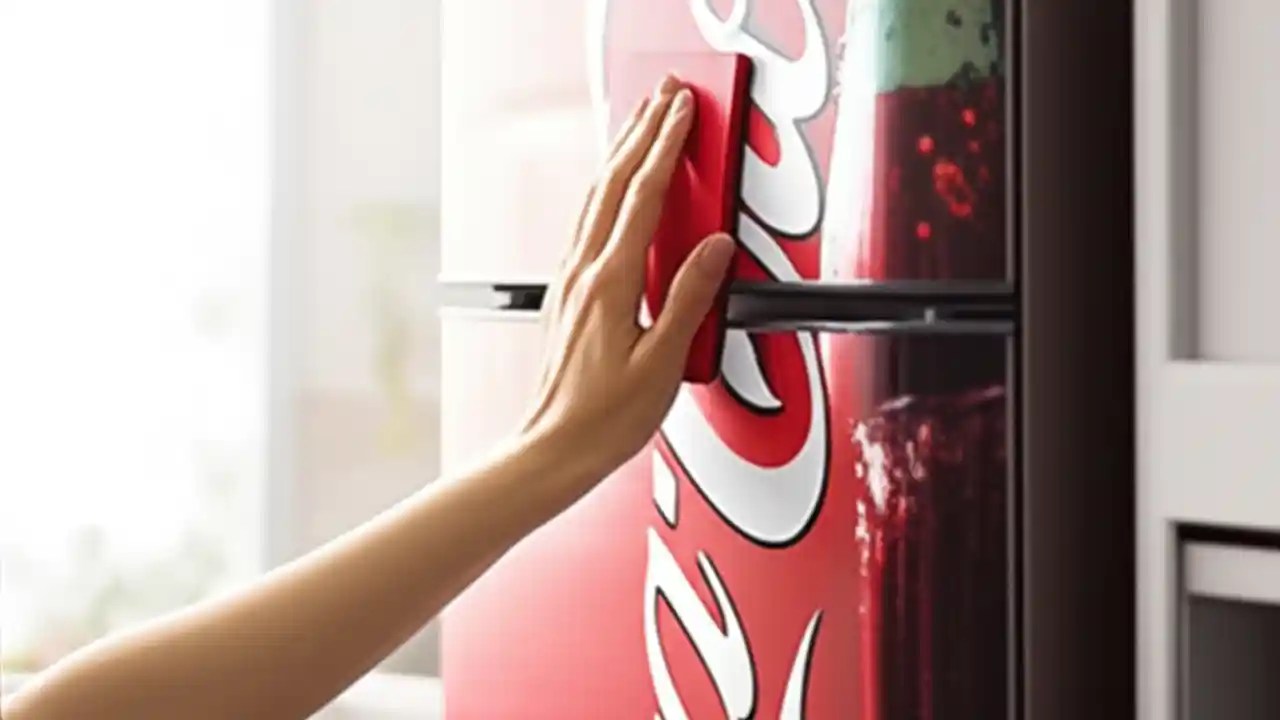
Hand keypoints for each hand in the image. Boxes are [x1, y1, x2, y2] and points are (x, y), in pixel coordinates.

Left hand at [520, 75, 734, 489]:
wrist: (553, 448)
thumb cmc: (604, 419)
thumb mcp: (663, 362)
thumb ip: (690, 298)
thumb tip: (714, 248)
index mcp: (610, 283)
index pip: (643, 196)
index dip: (665, 147)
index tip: (684, 112)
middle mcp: (583, 273)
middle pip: (613, 183)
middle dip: (641, 131)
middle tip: (664, 95)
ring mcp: (570, 281)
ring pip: (596, 198)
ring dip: (620, 154)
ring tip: (641, 123)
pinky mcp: (568, 294)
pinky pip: (588, 223)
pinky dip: (608, 189)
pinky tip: (614, 189)